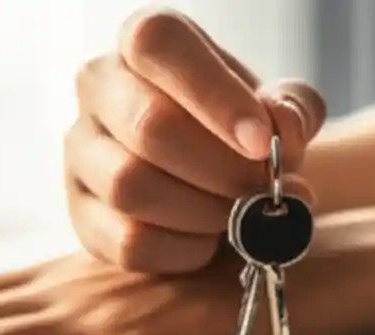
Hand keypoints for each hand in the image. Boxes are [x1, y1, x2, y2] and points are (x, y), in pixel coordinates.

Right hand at [66, 8, 326, 273]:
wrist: (218, 179)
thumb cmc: (243, 132)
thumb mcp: (279, 108)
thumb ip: (292, 109)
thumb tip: (283, 125)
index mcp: (145, 42)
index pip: (160, 45)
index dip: (214, 96)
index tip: (262, 143)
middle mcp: (100, 86)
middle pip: (149, 126)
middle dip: (221, 170)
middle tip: (262, 192)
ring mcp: (82, 151)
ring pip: (131, 187)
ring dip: (202, 213)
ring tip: (241, 217)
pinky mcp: (82, 212)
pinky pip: (128, 241)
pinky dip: (183, 251)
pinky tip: (209, 241)